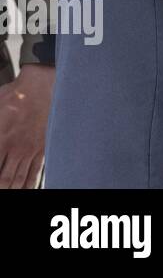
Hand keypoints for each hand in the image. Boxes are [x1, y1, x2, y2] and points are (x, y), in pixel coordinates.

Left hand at [0, 64, 53, 188]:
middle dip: (3, 187)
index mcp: (1, 140)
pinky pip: (36, 169)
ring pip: (20, 177)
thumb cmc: (14, 94)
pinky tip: (26, 188)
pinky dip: (30, 182)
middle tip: (1, 190)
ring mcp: (30, 148)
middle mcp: (16, 148)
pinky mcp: (42, 145)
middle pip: (5, 178)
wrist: (41, 85)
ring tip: (10, 193)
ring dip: (13, 188)